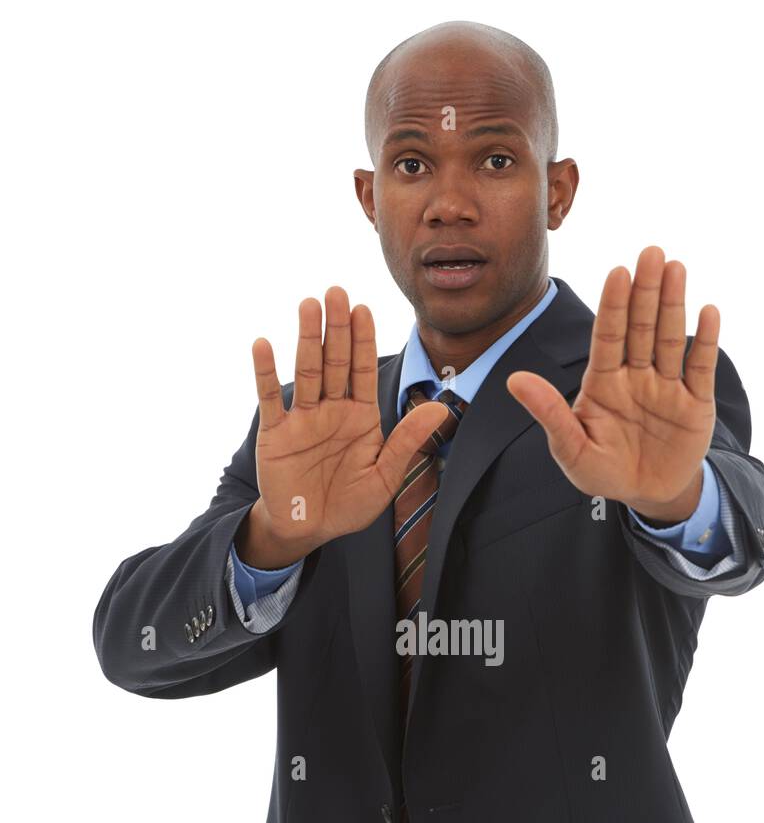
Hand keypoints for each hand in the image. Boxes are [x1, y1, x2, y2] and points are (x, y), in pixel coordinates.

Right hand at [240, 287, 449, 565]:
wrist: (310, 530)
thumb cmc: (349, 505)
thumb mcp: (385, 477)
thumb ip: (407, 441)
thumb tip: (439, 408)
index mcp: (360, 416)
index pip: (363, 370)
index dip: (364, 340)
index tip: (364, 309)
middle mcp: (331, 410)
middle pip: (335, 361)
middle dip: (337, 328)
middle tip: (336, 291)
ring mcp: (302, 418)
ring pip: (306, 371)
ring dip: (306, 338)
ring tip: (308, 305)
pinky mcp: (275, 433)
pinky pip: (270, 398)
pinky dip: (265, 372)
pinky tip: (264, 344)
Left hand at [506, 246, 719, 522]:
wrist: (646, 495)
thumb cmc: (603, 471)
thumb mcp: (570, 448)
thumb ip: (549, 412)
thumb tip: (514, 379)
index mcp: (604, 383)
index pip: (608, 337)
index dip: (613, 306)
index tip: (617, 272)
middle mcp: (636, 376)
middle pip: (641, 328)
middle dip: (646, 291)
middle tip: (651, 251)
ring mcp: (667, 387)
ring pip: (670, 339)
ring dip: (674, 304)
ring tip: (676, 267)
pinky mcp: (695, 403)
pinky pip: (700, 367)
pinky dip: (705, 341)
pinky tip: (707, 311)